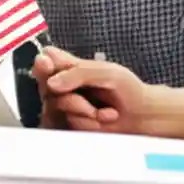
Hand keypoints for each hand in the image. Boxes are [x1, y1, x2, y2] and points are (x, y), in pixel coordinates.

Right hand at [32, 47, 152, 133]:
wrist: (141, 118)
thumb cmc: (127, 90)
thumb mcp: (106, 73)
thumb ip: (78, 74)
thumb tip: (50, 84)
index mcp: (70, 66)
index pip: (45, 58)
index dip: (43, 63)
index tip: (47, 66)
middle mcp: (62, 85)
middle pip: (45, 85)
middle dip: (70, 96)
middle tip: (89, 102)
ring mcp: (63, 106)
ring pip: (54, 107)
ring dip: (83, 111)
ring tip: (106, 112)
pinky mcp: (66, 125)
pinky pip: (63, 124)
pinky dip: (86, 123)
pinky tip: (101, 121)